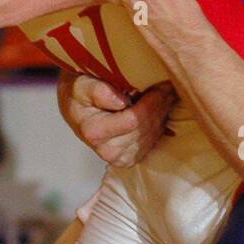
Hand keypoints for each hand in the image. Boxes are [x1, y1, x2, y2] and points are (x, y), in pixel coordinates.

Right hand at [57, 70, 175, 165]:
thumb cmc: (79, 94)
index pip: (134, 119)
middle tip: (168, 86)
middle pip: (146, 128)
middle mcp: (107, 150)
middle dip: (160, 105)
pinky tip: (159, 109)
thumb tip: (119, 100)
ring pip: (153, 135)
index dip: (152, 100)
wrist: (75, 109)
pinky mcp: (129, 160)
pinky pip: (153, 142)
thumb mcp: (80, 85)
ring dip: (162, 114)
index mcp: (94, 132)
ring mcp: (119, 158)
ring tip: (166, 95)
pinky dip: (159, 124)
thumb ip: (97, 90)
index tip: (161, 83)